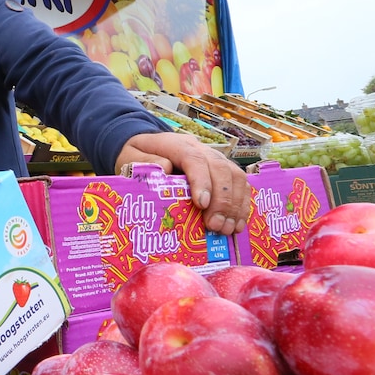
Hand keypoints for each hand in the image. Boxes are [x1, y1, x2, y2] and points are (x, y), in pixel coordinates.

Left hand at [116, 132, 249, 235]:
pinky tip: (237, 224)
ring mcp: (214, 158)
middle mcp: (201, 149)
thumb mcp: (131, 157)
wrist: (147, 146)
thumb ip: (145, 162)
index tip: (202, 204)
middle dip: (222, 200)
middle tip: (215, 226)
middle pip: (220, 168)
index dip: (202, 181)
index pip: (194, 159)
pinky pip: (240, 184)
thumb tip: (165, 169)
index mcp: (177, 144)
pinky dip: (242, 205)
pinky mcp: (223, 170)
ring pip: (235, 176)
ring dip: (235, 205)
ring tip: (227, 230)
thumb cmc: (138, 156)